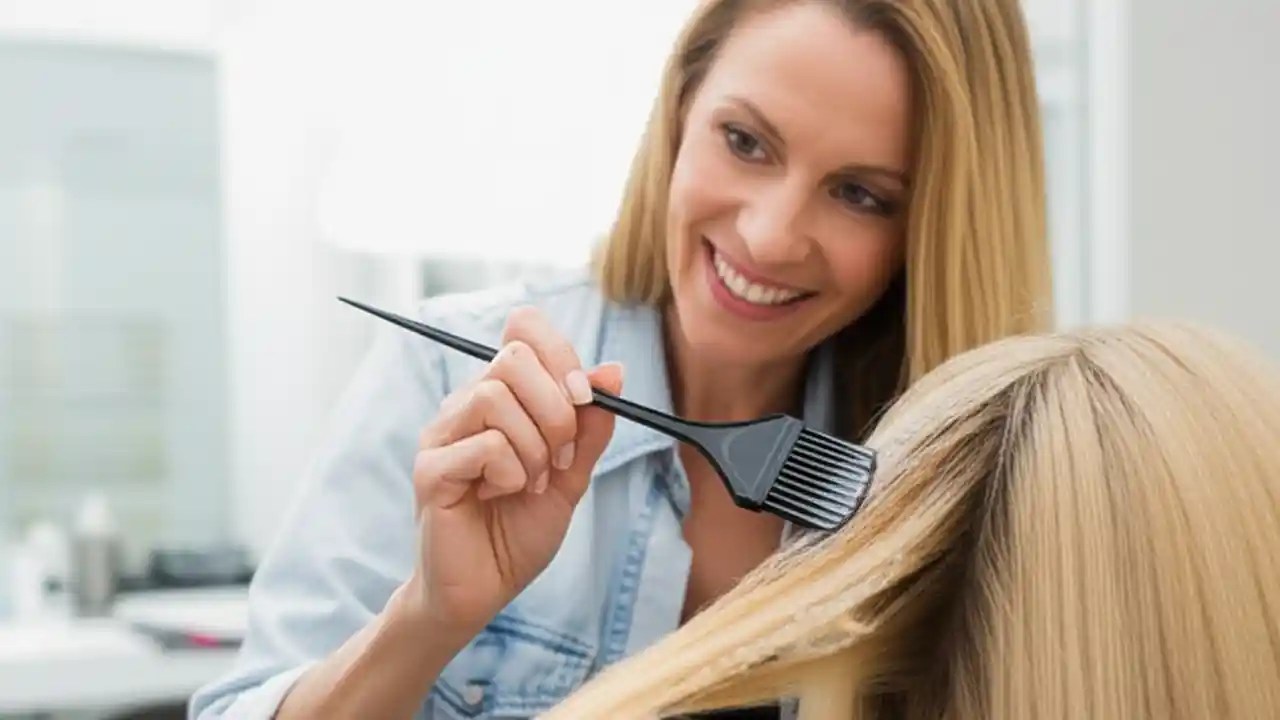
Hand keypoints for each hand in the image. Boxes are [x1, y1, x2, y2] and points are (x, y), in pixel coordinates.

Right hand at [404, 306, 622, 634]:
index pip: (523, 330)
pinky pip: (484, 445)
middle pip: (513, 358)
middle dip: (555, 410)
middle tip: (559, 459)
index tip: (584, 399)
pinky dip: (511, 473)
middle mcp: (465, 405)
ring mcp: (442, 435)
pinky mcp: (430, 470)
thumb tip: (614, 370)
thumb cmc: (518, 533)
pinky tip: (501, 497)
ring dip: (533, 446)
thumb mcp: (570, 475)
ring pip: (494, 396)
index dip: (562, 355)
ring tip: (531, 484)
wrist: (484, 591)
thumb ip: (589, 426)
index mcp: (500, 397)